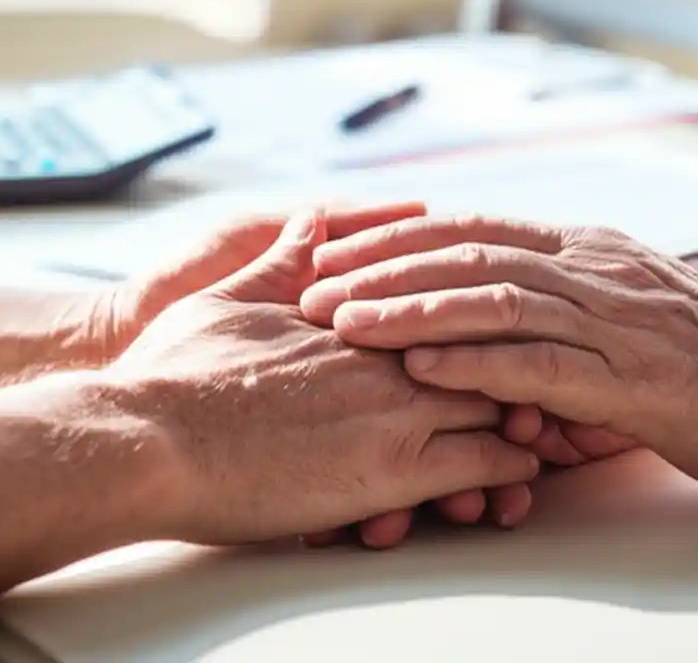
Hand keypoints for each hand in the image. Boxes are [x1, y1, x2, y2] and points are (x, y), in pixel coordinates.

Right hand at [101, 212, 539, 543]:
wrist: (148, 440)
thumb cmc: (174, 375)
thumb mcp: (227, 298)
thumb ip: (278, 260)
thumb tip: (308, 222)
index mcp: (351, 315)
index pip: (442, 303)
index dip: (478, 314)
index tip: (504, 320)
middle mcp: (385, 353)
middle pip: (484, 346)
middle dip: (516, 362)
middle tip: (549, 373)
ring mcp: (395, 409)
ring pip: (496, 404)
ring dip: (522, 420)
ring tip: (547, 428)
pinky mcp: (393, 469)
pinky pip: (481, 466)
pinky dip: (509, 470)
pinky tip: (521, 476)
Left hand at [300, 216, 697, 501]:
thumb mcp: (634, 323)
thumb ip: (568, 315)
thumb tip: (494, 332)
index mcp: (593, 254)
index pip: (477, 230)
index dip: (400, 241)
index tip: (338, 255)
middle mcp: (598, 272)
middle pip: (469, 253)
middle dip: (383, 268)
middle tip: (314, 286)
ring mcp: (618, 321)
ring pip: (494, 299)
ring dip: (410, 310)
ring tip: (343, 322)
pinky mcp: (637, 380)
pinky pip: (541, 364)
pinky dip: (476, 363)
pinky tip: (423, 367)